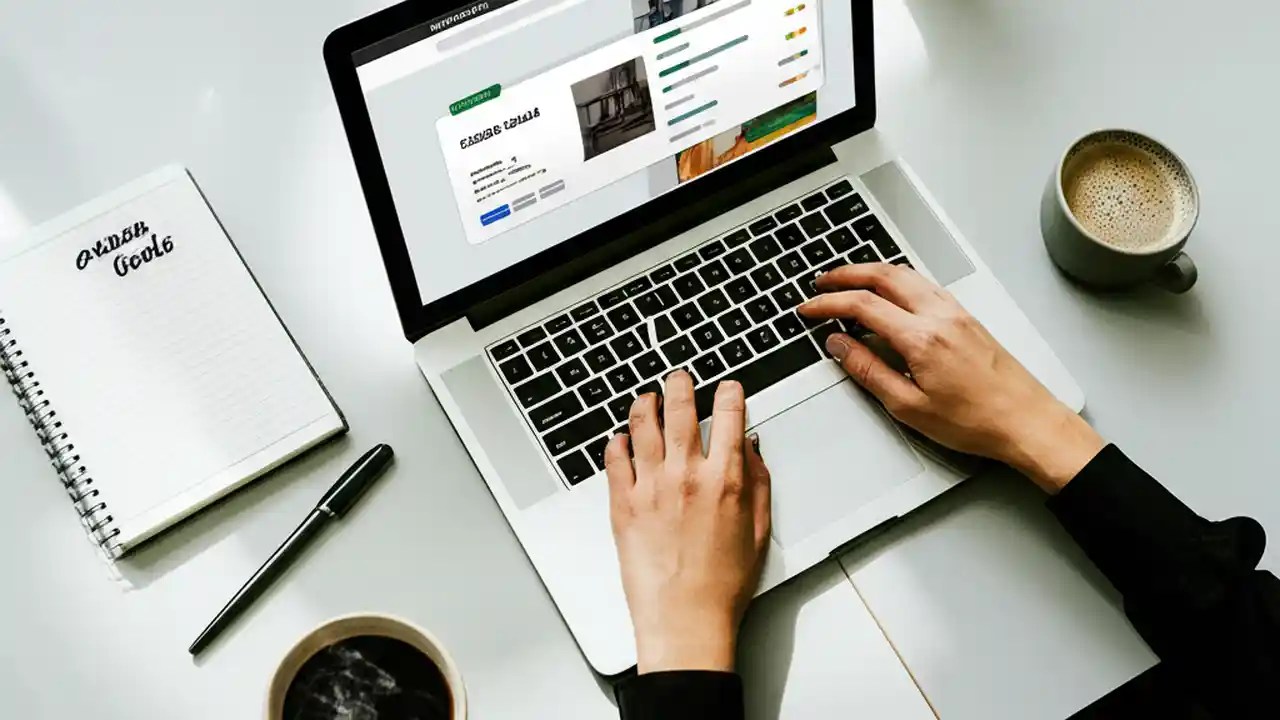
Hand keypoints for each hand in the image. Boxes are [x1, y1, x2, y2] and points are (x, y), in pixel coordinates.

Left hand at [605, 371, 770, 672]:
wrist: (685, 621)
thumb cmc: (723, 585)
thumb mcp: (759, 530)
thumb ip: (758, 482)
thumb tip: (751, 447)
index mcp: (725, 480)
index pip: (729, 415)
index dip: (730, 393)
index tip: (728, 387)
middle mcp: (686, 476)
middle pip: (680, 409)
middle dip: (681, 385)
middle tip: (679, 378)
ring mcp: (650, 487)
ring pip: (642, 425)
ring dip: (644, 404)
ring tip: (646, 398)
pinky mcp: (622, 504)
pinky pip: (614, 459)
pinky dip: (617, 442)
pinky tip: (620, 437)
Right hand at [798, 263, 1103, 492]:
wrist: (1027, 421)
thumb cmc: (977, 421)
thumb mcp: (909, 407)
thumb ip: (869, 371)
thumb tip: (840, 346)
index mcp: (922, 338)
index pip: (863, 306)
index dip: (828, 304)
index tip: (809, 309)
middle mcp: (940, 316)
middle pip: (884, 276)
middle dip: (847, 274)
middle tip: (822, 282)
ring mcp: (956, 312)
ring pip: (906, 275)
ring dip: (872, 272)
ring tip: (850, 281)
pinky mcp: (967, 317)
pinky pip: (924, 285)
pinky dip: (897, 280)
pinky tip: (890, 293)